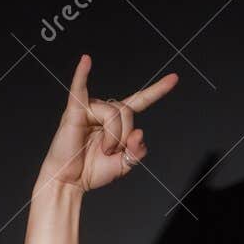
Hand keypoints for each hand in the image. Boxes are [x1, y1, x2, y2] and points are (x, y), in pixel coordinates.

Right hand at [38, 53, 178, 192]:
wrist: (69, 181)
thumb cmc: (91, 171)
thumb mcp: (123, 165)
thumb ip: (136, 152)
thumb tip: (139, 132)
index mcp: (116, 122)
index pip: (140, 101)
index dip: (157, 91)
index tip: (174, 79)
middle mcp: (104, 111)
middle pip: (127, 111)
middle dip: (123, 136)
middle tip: (110, 151)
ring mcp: (89, 109)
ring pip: (114, 112)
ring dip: (112, 137)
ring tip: (100, 149)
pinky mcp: (74, 111)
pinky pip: (80, 88)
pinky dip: (82, 73)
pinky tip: (86, 61)